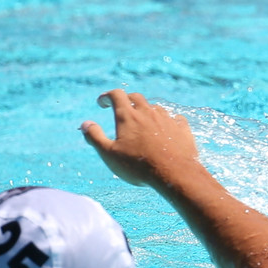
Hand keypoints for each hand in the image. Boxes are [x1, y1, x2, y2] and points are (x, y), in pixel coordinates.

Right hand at [82, 89, 201, 189]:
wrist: (174, 173)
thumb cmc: (138, 165)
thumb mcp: (109, 154)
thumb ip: (95, 137)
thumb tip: (85, 124)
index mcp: (128, 116)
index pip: (116, 95)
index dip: (107, 96)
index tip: (102, 103)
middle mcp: (148, 112)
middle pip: (136, 97)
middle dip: (126, 100)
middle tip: (121, 108)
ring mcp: (166, 118)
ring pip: (155, 107)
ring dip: (146, 110)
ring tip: (142, 121)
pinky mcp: (182, 127)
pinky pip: (174, 118)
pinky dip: (166, 120)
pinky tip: (165, 128)